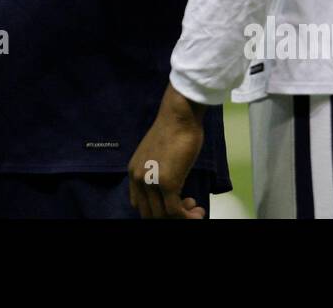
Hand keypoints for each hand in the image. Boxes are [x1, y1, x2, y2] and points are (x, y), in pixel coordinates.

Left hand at [128, 85, 206, 218]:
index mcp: (133, 172)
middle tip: (190, 208)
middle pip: (150, 213)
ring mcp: (150, 181)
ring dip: (183, 217)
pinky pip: (175, 212)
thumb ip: (158, 172)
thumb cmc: (174, 130)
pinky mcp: (166, 183)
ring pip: (163, 216)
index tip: (177, 204)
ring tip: (197, 211)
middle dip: (170, 217)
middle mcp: (137, 178)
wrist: (179, 116)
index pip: (139, 204)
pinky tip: (198, 212)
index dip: (158, 210)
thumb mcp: (159, 155)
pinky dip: (188, 217)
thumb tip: (171, 192)